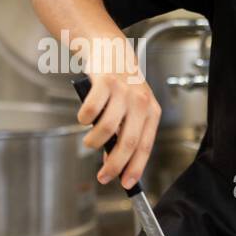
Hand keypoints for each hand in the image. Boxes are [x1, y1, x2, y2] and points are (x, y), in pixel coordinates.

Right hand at [76, 66, 161, 189]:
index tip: (126, 183)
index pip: (145, 146)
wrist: (112, 51)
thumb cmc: (122, 85)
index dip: (135, 167)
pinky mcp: (105, 81)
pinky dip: (84, 119)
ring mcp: (123, 91)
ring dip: (94, 141)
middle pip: (128, 142)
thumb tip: (115, 163)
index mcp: (151, 111)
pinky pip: (90, 111)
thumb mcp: (132, 109)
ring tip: (90, 141)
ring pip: (107, 128)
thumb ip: (126, 133)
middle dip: (114, 164)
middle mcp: (140, 101)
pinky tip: (84, 118)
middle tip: (103, 176)